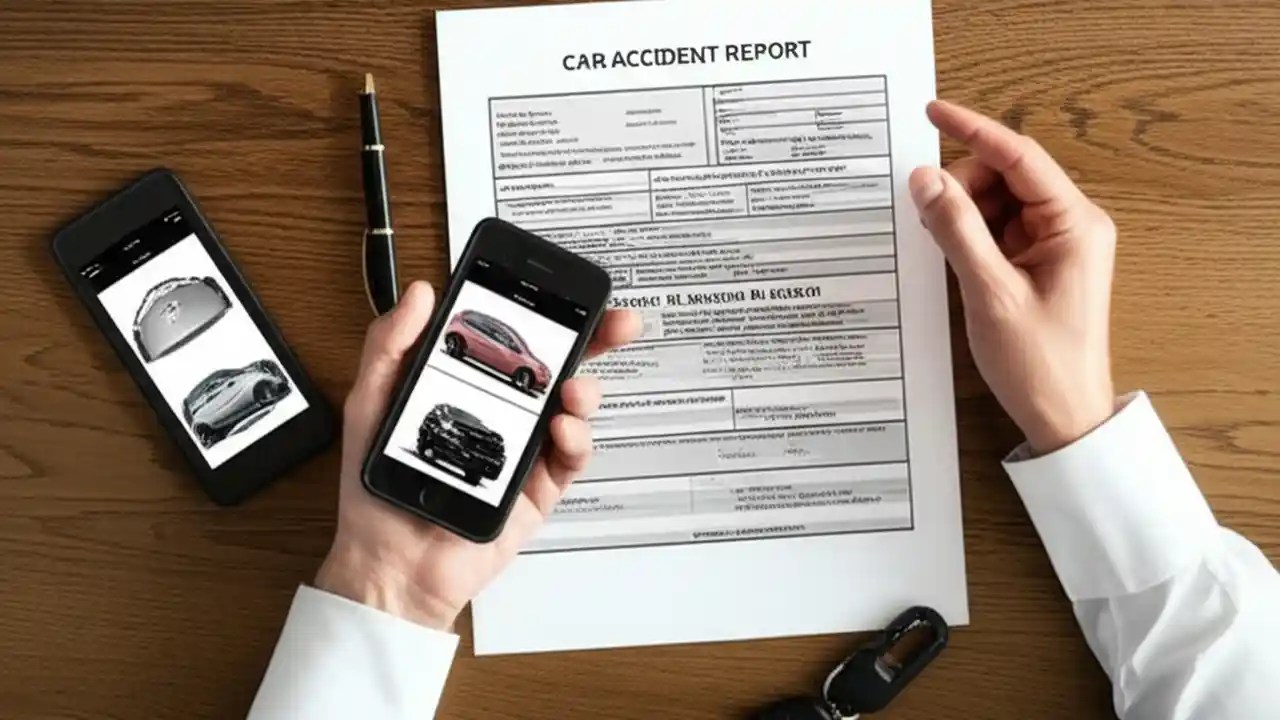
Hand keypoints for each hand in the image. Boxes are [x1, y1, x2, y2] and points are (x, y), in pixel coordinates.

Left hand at [315, 281, 641, 629]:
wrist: (390, 564)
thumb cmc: (377, 487)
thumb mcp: (371, 402)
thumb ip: (390, 344)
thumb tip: (420, 295)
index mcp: (466, 387)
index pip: (513, 339)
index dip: (544, 312)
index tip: (566, 291)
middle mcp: (503, 414)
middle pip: (558, 367)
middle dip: (594, 341)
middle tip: (616, 323)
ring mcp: (524, 451)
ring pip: (572, 410)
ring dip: (584, 392)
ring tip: (574, 389)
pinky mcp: (537, 490)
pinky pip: (569, 460)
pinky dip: (575, 440)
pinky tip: (563, 431)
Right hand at [909, 100, 1116, 453]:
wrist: (1064, 418)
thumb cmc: (1039, 364)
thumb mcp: (990, 293)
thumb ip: (956, 230)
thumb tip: (925, 180)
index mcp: (1074, 224)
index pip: (1019, 157)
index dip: (973, 130)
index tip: (932, 113)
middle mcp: (1071, 225)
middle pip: (1006, 176)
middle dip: (962, 186)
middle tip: (927, 216)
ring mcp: (1055, 244)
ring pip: (997, 202)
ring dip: (963, 213)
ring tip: (940, 245)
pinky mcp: (1039, 264)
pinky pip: (997, 230)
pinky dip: (970, 234)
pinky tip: (952, 255)